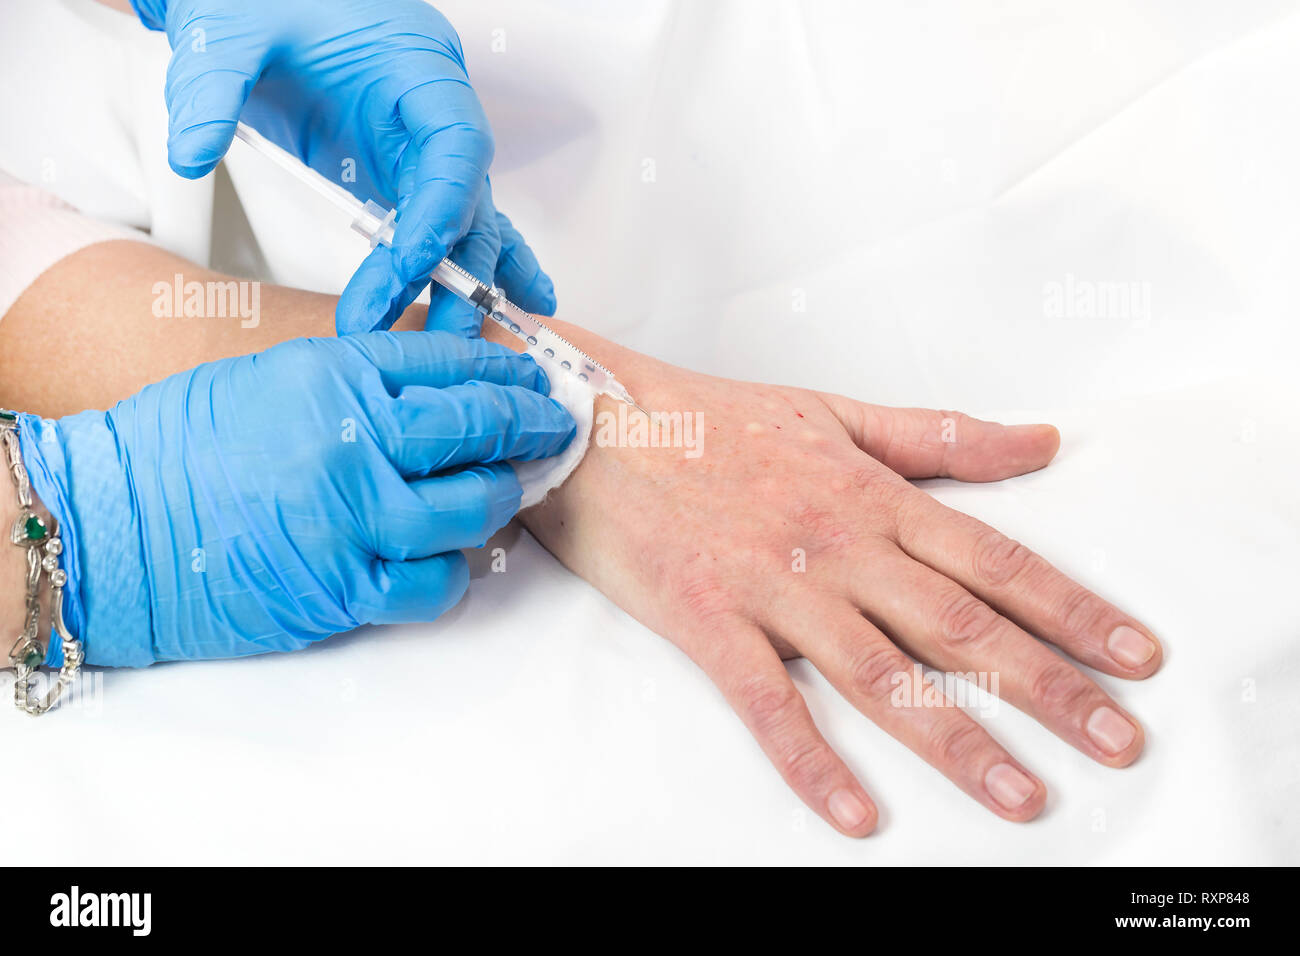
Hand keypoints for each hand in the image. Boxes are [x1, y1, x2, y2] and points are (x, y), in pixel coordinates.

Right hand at [20, 332, 574, 665]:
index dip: (506, 370)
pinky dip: (454, 573)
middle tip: (555, 427)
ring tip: (509, 490)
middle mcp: (353, 441)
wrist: (116, 523)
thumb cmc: (187, 446)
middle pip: (476, 429)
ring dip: (501, 499)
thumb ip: (358, 378)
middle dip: (532, 425)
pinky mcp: (343, 589)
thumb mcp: (276, 378)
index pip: (450, 364)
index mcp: (336, 375)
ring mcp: (352, 519)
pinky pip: (434, 584)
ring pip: (470, 509)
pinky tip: (450, 559)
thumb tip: (439, 384)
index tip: (535, 376)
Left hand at [130, 0, 555, 331]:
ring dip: (460, 283)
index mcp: (418, 65)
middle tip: (420, 334)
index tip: (409, 264)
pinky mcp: (396, 171)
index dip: (442, 209)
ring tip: (454, 344)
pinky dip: (462, 264)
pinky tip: (493, 303)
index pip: (455, 146)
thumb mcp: (232, 30)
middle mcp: (433, 111)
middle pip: (469, 200)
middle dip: (451, 271)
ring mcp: (419, 145)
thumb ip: (211, 87)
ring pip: (465, 222)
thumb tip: (191, 152)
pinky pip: (443, 222)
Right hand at [523, 338, 1161, 835]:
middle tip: (1117, 741)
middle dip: (1048, 686)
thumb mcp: (834, 412)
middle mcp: (838, 545)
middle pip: (959, 625)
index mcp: (872, 495)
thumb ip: (940, 435)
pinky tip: (854, 812)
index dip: (1072, 608)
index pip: (994, 559)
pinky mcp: (708, 619)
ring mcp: (773, 586)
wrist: (596, 423)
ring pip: (880, 672)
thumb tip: (1039, 440)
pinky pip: (766, 701)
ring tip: (1020, 794)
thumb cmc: (712, 421)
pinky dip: (809, 759)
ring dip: (955, 738)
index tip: (1135, 656)